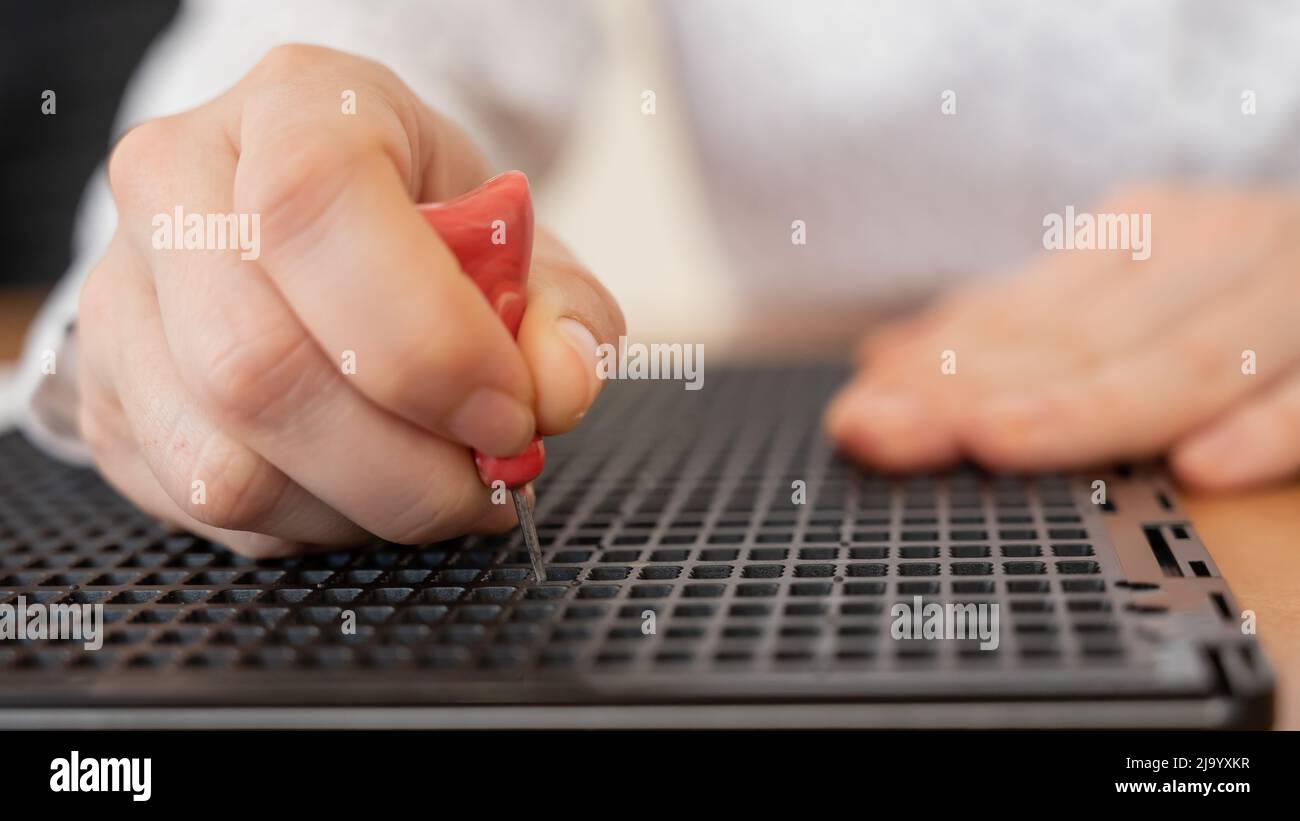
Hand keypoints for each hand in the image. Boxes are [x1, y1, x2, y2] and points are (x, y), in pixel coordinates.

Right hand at [77, 44, 623, 556]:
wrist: (314, 220)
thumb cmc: (420, 222)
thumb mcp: (517, 237)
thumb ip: (561, 309)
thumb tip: (560, 387)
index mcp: (294, 108)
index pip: (316, 207)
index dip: (425, 341)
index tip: (510, 413)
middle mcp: (176, 187)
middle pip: (257, 367)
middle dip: (405, 467)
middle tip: (489, 478)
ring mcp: (123, 297)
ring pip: (225, 466)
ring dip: (362, 509)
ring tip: (432, 483)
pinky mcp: (106, 397)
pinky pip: (206, 508)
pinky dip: (311, 526)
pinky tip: (362, 487)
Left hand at [825, 185, 1299, 489]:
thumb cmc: (1234, 277)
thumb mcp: (1123, 281)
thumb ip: (1019, 321)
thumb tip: (887, 358)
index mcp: (1141, 242)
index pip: (1022, 317)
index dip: (935, 371)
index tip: (859, 415)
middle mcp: (1205, 256)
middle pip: (1081, 342)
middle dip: (972, 395)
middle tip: (884, 436)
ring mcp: (1286, 299)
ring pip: (1184, 361)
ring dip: (1087, 406)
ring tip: (997, 440)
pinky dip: (1270, 427)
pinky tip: (1208, 465)